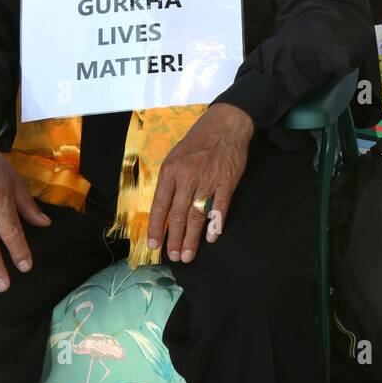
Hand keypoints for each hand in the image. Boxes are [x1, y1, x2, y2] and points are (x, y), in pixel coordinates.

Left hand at [146, 102, 253, 262]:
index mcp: (171, 171)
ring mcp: (208, 181)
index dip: (156, 228)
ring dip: (192, 238)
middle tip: (174, 257)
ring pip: (197, 215)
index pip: (160, 205)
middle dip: (175, 239)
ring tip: (188, 255)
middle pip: (178, 215)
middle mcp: (187, 178)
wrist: (225, 125)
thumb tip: (164, 208)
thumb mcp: (175, 156)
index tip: (154, 245)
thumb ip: (170, 181)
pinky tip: (211, 238)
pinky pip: (220, 207)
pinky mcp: (227, 182)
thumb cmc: (197, 141)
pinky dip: (215, 224)